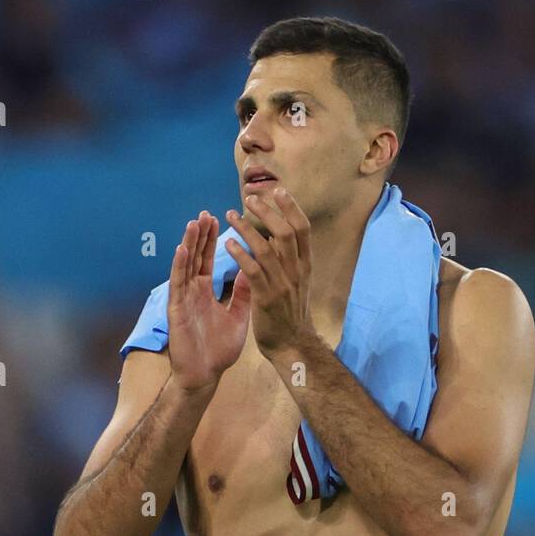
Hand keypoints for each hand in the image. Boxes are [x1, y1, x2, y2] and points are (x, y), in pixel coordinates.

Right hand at [167, 211, 250, 391]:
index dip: (212, 240)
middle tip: (206, 213)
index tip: (220, 218)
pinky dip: (179, 266)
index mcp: (205, 292)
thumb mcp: (237, 317)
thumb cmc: (218, 351)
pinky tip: (181, 249)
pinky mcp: (176, 310)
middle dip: (200, 235)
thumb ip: (242, 294)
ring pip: (185, 265)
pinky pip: (177, 285)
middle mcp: (192, 291)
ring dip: (189, 244)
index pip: (208, 260)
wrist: (205, 376)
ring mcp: (183, 299)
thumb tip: (251, 271)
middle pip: (195, 257)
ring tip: (194, 223)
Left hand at [224, 189, 314, 357]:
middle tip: (249, 198)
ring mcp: (283, 284)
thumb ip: (290, 260)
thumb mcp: (298, 283)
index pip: (303, 228)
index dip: (291, 207)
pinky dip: (240, 254)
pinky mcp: (267, 297)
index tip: (278, 191)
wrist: (292, 345)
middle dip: (267, 211)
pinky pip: (253, 270)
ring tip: (231, 215)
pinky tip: (229, 244)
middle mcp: (297, 271)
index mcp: (305, 266)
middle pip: (286, 231)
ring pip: (266, 248)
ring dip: (247, 228)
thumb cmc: (291, 314)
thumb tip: (278, 236)